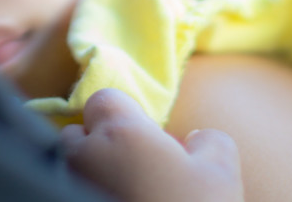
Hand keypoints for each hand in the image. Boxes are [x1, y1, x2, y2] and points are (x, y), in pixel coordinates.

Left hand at [63, 90, 241, 201]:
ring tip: (127, 192)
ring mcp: (69, 185)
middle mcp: (84, 155)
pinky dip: (86, 193)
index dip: (126, 113)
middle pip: (79, 132)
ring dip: (92, 173)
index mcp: (119, 132)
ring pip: (72, 167)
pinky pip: (70, 190)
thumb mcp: (222, 174)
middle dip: (101, 144)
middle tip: (137, 169)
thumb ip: (209, 142)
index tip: (147, 136)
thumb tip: (197, 140)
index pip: (104, 98)